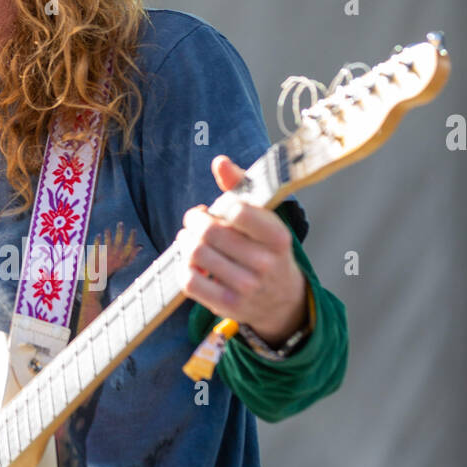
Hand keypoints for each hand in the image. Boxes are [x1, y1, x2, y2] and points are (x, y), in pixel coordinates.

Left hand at [175, 155, 307, 345]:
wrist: (282, 301)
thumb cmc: (268, 251)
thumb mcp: (265, 221)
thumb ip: (242, 189)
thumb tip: (219, 162)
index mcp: (277, 237)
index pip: (238, 212)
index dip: (216, 207)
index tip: (212, 210)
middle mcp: (264, 263)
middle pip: (209, 232)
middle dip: (193, 221)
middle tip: (193, 222)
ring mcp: (246, 287)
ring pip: (196, 255)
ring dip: (185, 242)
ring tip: (189, 240)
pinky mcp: (228, 304)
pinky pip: (190, 282)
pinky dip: (184, 267)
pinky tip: (191, 263)